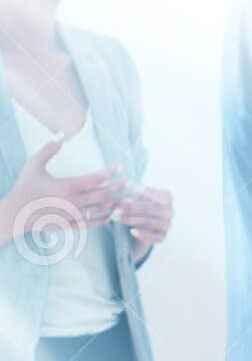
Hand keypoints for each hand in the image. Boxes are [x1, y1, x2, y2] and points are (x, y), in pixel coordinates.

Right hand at [0, 137, 123, 243]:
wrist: (14, 214)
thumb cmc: (24, 188)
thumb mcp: (33, 165)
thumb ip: (49, 149)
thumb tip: (61, 133)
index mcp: (68, 186)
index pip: (98, 178)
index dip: (112, 172)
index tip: (119, 167)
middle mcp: (74, 202)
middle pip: (105, 195)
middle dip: (120, 187)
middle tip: (128, 181)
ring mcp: (73, 216)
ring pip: (102, 210)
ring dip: (116, 203)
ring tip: (125, 196)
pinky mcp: (70, 226)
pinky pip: (94, 223)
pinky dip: (106, 217)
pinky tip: (111, 212)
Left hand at [113, 184, 173, 259]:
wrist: (139, 225)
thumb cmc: (137, 206)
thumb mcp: (136, 197)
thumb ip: (133, 192)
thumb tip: (128, 184)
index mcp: (167, 198)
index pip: (163, 196)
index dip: (150, 192)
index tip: (134, 188)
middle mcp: (170, 211)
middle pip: (156, 210)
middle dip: (135, 208)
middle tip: (118, 208)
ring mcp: (167, 225)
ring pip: (153, 223)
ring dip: (134, 220)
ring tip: (118, 218)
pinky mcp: (162, 237)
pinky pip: (156, 237)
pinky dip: (144, 235)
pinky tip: (132, 231)